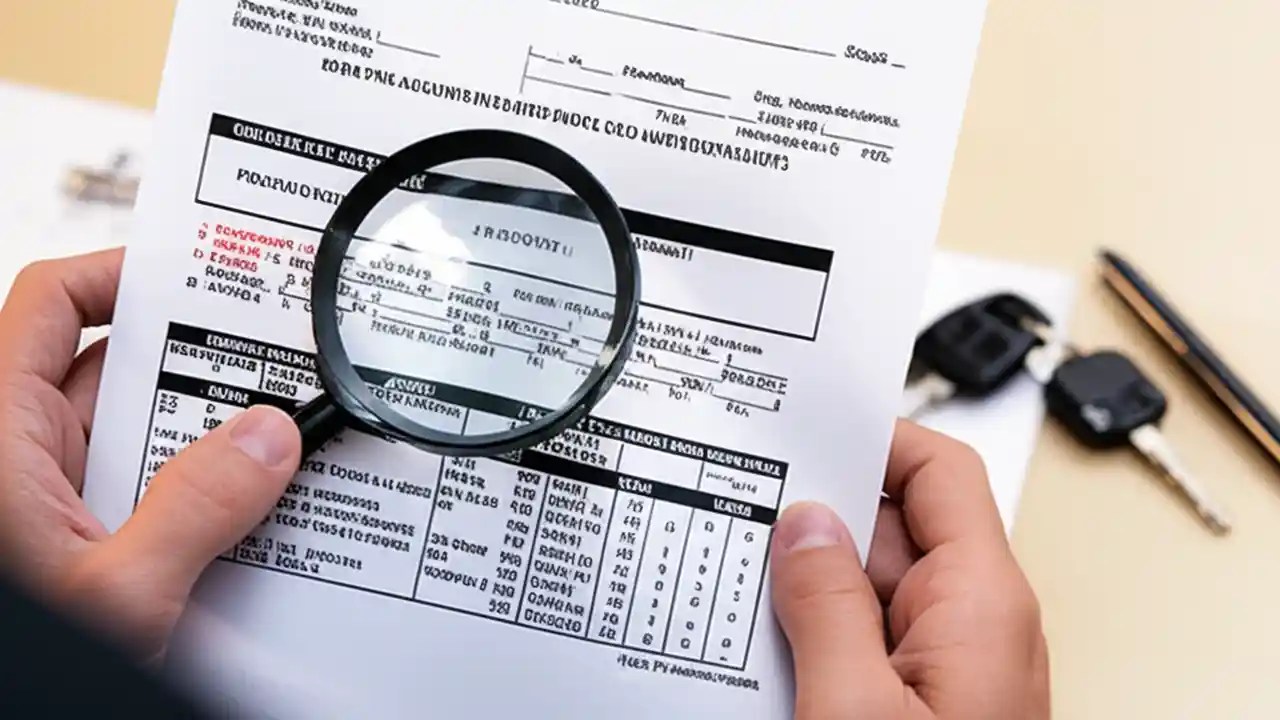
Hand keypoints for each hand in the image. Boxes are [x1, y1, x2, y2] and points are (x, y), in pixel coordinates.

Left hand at [0, 249, 301, 662]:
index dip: (118, 272)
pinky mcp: (82, 543)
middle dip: (201, 372)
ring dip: (209, 446)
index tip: (196, 274)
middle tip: (276, 366)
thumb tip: (267, 439)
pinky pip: (152, 494)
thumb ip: (194, 511)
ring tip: (281, 447)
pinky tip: (253, 516)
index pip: (50, 305)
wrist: (15, 716)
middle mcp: (20, 456)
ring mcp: (52, 501)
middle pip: (117, 372)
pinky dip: (201, 498)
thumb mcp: (115, 594)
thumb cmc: (20, 668)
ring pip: (143, 439)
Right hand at [770, 420, 1049, 718]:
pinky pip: (871, 645)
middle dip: (819, 528)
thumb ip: (825, 608)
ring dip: (812, 594)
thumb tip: (806, 526)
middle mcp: (981, 628)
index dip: (877, 442)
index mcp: (982, 606)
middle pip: (894, 533)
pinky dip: (822, 640)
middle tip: (746, 529)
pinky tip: (777, 661)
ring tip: (750, 614)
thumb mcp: (851, 707)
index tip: (808, 432)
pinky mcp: (930, 704)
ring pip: (873, 593)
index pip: (942, 473)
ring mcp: (957, 669)